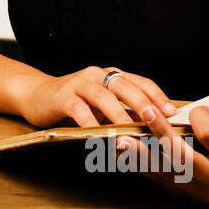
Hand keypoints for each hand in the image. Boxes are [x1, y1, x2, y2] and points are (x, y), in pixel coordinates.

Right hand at [18, 66, 176, 130]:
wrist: (35, 95)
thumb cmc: (74, 103)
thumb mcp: (101, 104)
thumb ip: (122, 110)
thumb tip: (153, 127)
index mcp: (111, 76)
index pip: (140, 82)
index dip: (157, 96)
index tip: (172, 112)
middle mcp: (97, 75)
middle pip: (125, 86)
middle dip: (142, 102)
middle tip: (157, 119)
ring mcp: (79, 84)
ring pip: (103, 96)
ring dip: (118, 113)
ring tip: (129, 128)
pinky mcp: (62, 96)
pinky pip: (78, 108)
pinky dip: (89, 121)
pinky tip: (97, 133)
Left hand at [118, 106, 208, 202]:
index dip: (200, 118)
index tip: (195, 107)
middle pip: (184, 157)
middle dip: (163, 133)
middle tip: (146, 113)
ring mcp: (196, 192)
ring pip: (165, 171)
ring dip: (141, 153)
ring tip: (122, 137)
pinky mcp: (178, 194)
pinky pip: (155, 178)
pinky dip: (137, 163)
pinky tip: (122, 150)